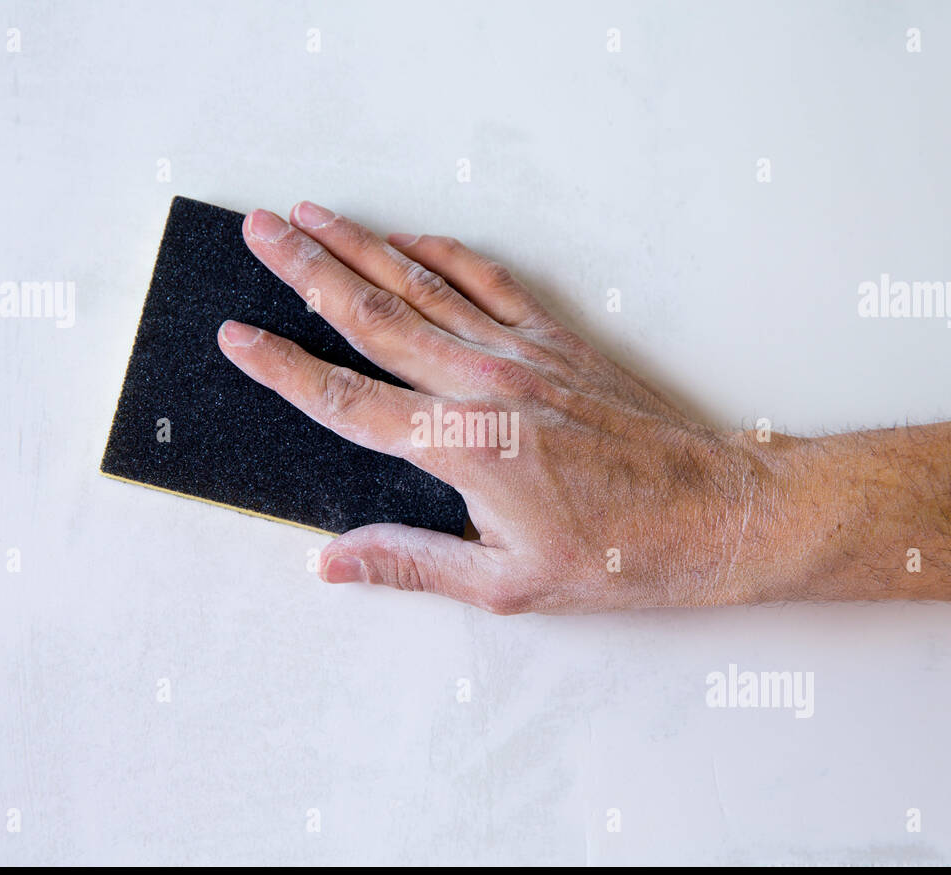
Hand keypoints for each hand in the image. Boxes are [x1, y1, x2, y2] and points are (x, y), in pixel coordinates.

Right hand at [217, 202, 794, 612]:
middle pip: (372, 316)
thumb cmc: (618, 555)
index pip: (346, 399)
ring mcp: (522, 354)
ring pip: (421, 286)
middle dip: (305, 270)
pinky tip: (408, 237)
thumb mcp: (505, 584)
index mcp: (462, 448)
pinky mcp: (556, 340)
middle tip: (257, 230)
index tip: (237, 337)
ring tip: (311, 214)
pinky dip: (442, 254)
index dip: (283, 367)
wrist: (714, 513)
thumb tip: (332, 560)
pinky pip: (487, 280)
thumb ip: (412, 564)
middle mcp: (483, 386)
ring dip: (360, 246)